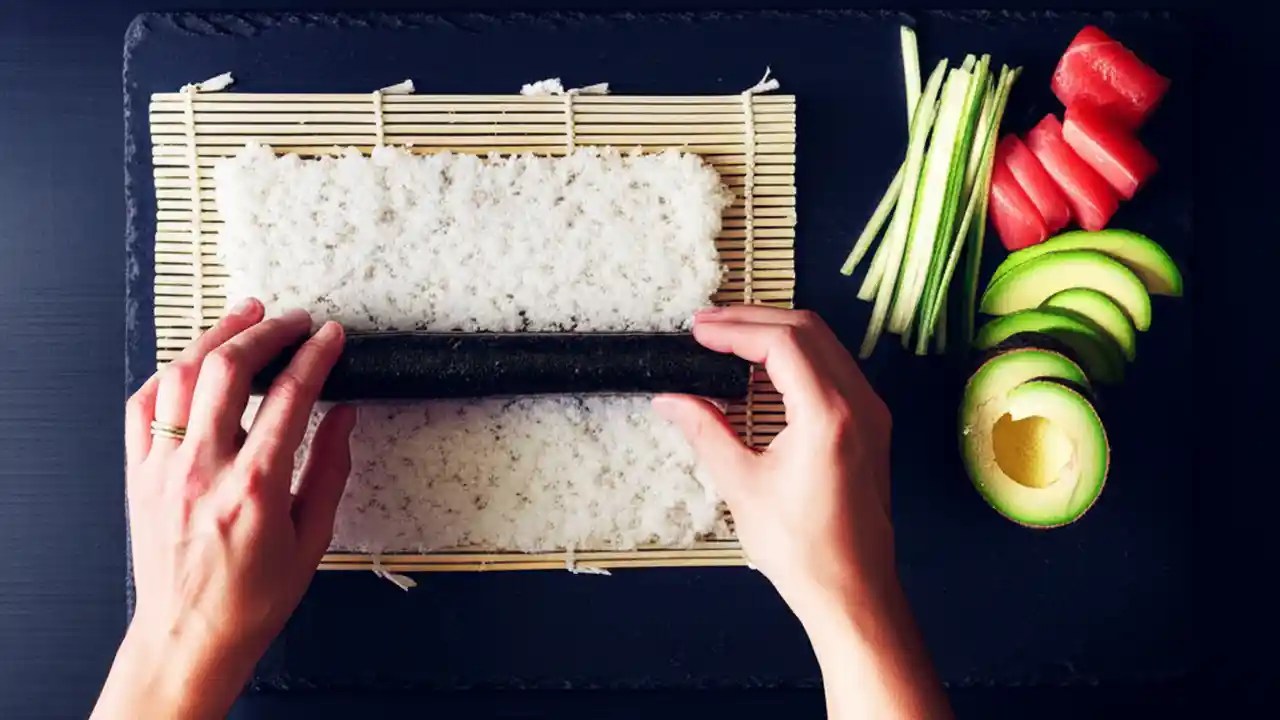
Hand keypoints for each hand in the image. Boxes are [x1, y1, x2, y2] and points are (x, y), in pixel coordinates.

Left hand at [93, 299, 354, 719]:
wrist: (190, 636)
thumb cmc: (253, 598)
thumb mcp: (312, 537)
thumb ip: (329, 469)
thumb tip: (344, 416)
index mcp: (255, 487)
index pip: (291, 396)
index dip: (315, 355)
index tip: (330, 336)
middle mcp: (204, 470)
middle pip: (229, 370)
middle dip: (266, 332)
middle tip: (292, 320)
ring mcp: (164, 468)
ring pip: (182, 377)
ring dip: (216, 337)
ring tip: (245, 318)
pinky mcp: (139, 474)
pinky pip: (144, 406)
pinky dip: (169, 374)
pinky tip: (193, 364)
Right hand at [653, 305, 949, 718]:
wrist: (853, 591)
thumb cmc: (803, 549)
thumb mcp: (742, 486)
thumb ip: (705, 431)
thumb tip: (669, 399)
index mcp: (828, 415)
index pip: (781, 343)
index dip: (734, 329)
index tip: (697, 331)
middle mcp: (859, 404)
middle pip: (808, 330)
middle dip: (753, 319)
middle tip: (706, 327)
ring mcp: (871, 413)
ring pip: (825, 344)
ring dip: (775, 333)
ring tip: (727, 340)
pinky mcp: (870, 426)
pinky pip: (834, 369)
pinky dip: (796, 357)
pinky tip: (762, 369)